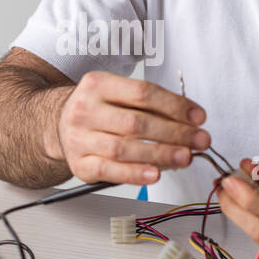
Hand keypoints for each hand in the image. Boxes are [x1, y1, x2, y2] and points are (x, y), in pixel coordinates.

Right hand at [53, 71, 209, 184]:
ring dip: (160, 154)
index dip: (175, 106)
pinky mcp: (79, 164)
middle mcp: (85, 109)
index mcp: (98, 84)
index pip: (143, 93)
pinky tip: (155, 174)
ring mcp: (79, 138)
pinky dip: (135, 174)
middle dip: (175, 133)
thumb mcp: (118, 94)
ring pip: (125, 148)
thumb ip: (150, 105)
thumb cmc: (99, 109)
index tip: (198, 117)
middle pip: (136, 123)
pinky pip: (110, 170)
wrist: (59, 124)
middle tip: (199, 140)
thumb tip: (190, 122)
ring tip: (185, 157)